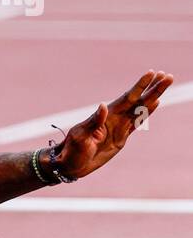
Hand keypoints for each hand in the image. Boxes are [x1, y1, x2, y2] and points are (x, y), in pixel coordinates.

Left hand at [50, 70, 173, 180]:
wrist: (70, 164)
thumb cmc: (72, 150)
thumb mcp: (81, 136)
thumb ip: (94, 122)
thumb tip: (104, 106)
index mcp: (106, 115)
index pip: (128, 97)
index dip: (140, 86)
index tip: (152, 73)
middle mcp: (115, 118)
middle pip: (139, 100)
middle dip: (154, 88)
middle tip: (168, 75)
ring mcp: (119, 127)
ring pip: (141, 109)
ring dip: (154, 97)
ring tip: (165, 83)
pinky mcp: (121, 137)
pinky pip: (137, 123)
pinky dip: (147, 113)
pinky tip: (155, 103)